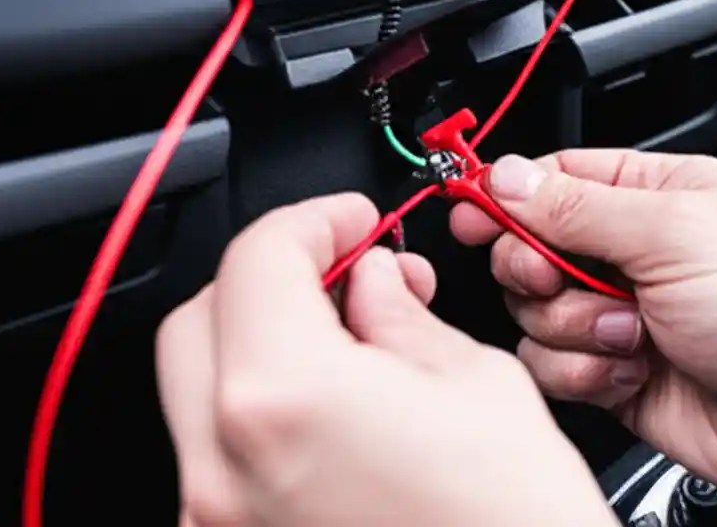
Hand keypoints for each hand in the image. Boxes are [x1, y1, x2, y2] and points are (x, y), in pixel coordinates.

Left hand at [156, 194, 616, 526]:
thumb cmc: (515, 526)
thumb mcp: (474, 382)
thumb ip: (398, 315)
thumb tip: (371, 280)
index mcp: (286, 399)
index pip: (259, 259)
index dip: (314, 220)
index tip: (353, 221)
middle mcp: (226, 467)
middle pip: (203, 316)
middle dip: (275, 275)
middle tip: (350, 268)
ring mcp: (219, 518)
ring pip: (202, 386)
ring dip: (265, 339)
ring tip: (353, 340)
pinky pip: (220, 450)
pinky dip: (265, 406)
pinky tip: (337, 403)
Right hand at [451, 151, 716, 514]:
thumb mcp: (674, 234)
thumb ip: (578, 206)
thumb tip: (506, 176)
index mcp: (658, 193)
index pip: (554, 177)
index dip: (505, 194)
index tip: (471, 213)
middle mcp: (637, 251)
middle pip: (529, 245)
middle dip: (540, 268)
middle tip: (569, 277)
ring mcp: (625, 314)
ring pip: (534, 312)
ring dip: (575, 326)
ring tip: (635, 333)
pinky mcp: (618, 373)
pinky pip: (554, 365)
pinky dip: (584, 372)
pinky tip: (635, 370)